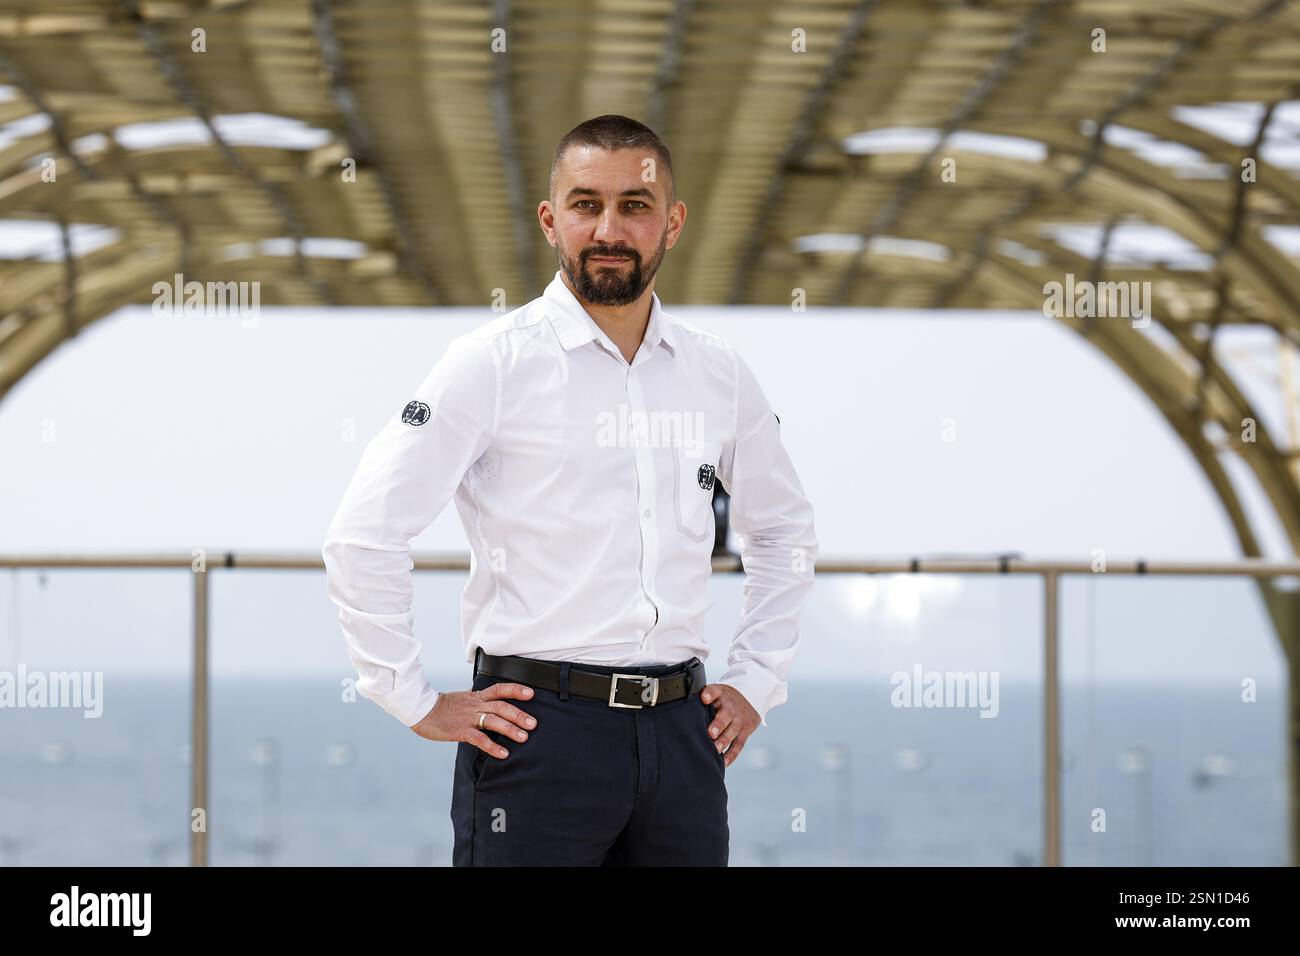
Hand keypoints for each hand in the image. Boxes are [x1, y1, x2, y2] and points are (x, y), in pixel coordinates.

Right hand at [409, 683, 537, 760]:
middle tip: (533, 724)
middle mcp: (475, 705)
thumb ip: (478, 699)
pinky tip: (503, 753)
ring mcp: (468, 718)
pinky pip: (479, 739)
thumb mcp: (464, 698)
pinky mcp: (461, 731)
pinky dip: (492, 746)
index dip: (516, 690)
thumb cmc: (443, 707)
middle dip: (519, 715)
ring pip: (493, 721)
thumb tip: (492, 699)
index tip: (531, 693)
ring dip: (510, 729)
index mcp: (477, 696)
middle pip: (501, 706)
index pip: (499, 689)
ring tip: (524, 737)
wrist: (422, 711)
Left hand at [700, 683, 757, 767]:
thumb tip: (680, 713)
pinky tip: (724, 761)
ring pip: (733, 730)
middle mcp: (731, 706)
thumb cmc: (723, 700)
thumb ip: (702, 701)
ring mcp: (739, 719)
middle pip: (726, 714)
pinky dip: (732, 754)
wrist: (749, 699)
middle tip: (711, 733)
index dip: (710, 694)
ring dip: (725, 740)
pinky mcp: (745, 731)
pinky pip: (739, 744)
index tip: (704, 698)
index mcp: (721, 694)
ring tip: (716, 749)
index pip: (715, 691)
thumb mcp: (715, 693)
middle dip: (719, 724)